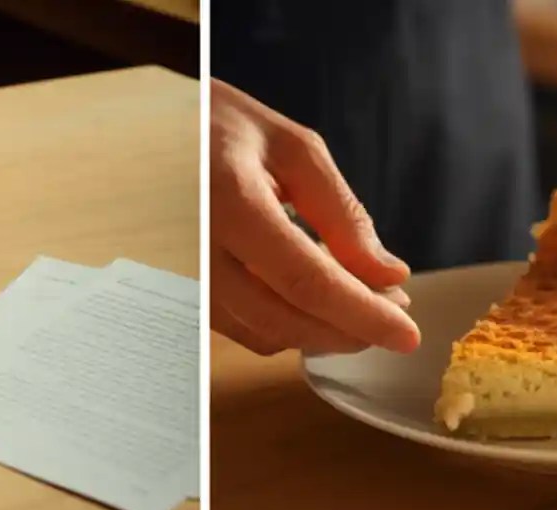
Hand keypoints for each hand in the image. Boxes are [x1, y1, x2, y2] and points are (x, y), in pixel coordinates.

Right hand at [210, 80, 420, 356]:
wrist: (149, 131)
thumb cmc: (226, 129)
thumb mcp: (293, 149)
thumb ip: (341, 213)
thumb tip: (386, 275)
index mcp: (232, 204)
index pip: (306, 281)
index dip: (362, 315)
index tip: (407, 334)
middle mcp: (201, 251)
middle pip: (287, 320)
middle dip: (350, 329)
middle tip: (392, 312)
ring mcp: (188, 279)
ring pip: (266, 335)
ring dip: (322, 331)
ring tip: (360, 298)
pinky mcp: (186, 294)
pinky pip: (245, 329)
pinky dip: (290, 325)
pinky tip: (316, 299)